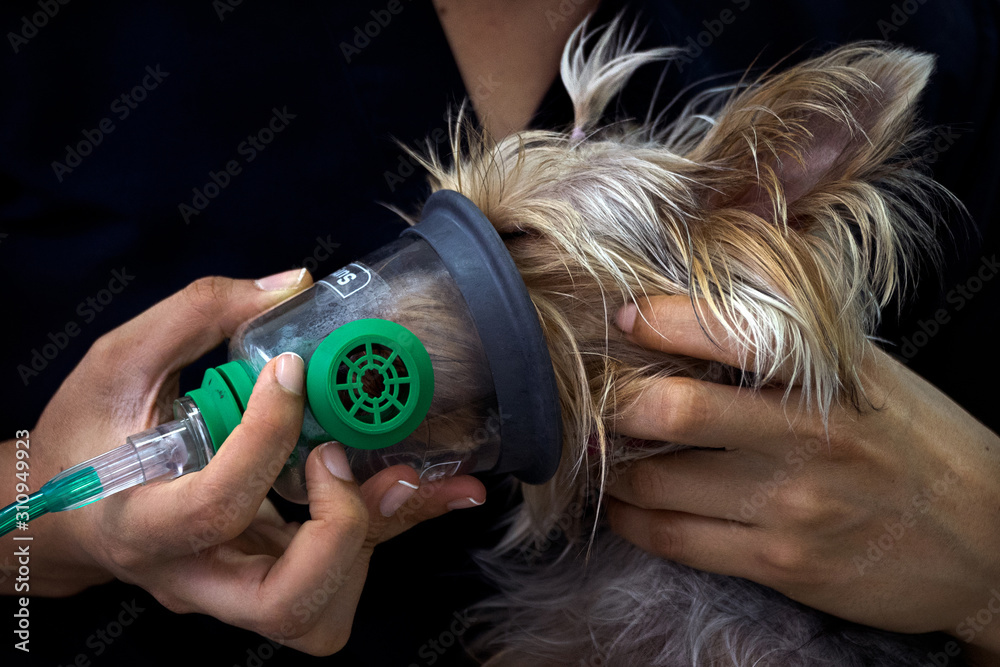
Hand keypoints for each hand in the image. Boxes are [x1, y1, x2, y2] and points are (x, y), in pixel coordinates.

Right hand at [1, 271, 485, 654]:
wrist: (66, 512)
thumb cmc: (86, 436)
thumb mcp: (120, 362)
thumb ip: (196, 315)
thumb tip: (292, 286)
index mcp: (142, 524)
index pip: (215, 508)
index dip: (267, 441)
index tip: (288, 372)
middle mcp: (195, 575)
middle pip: (285, 604)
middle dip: (341, 529)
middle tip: (339, 456)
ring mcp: (234, 587)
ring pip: (320, 611)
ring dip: (371, 539)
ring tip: (397, 473)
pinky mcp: (266, 575)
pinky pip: (339, 578)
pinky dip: (388, 532)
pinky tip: (420, 485)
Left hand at [606, 295, 999, 657]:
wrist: (988, 542)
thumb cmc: (918, 445)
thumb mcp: (869, 375)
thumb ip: (794, 342)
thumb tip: (707, 304)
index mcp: (829, 375)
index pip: (727, 332)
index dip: (658, 321)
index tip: (624, 320)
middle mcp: (807, 435)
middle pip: (674, 410)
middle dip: (615, 403)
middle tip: (596, 398)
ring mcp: (792, 505)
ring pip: (658, 483)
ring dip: (613, 467)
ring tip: (603, 453)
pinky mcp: (781, 564)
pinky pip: (676, 540)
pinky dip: (632, 519)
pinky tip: (625, 506)